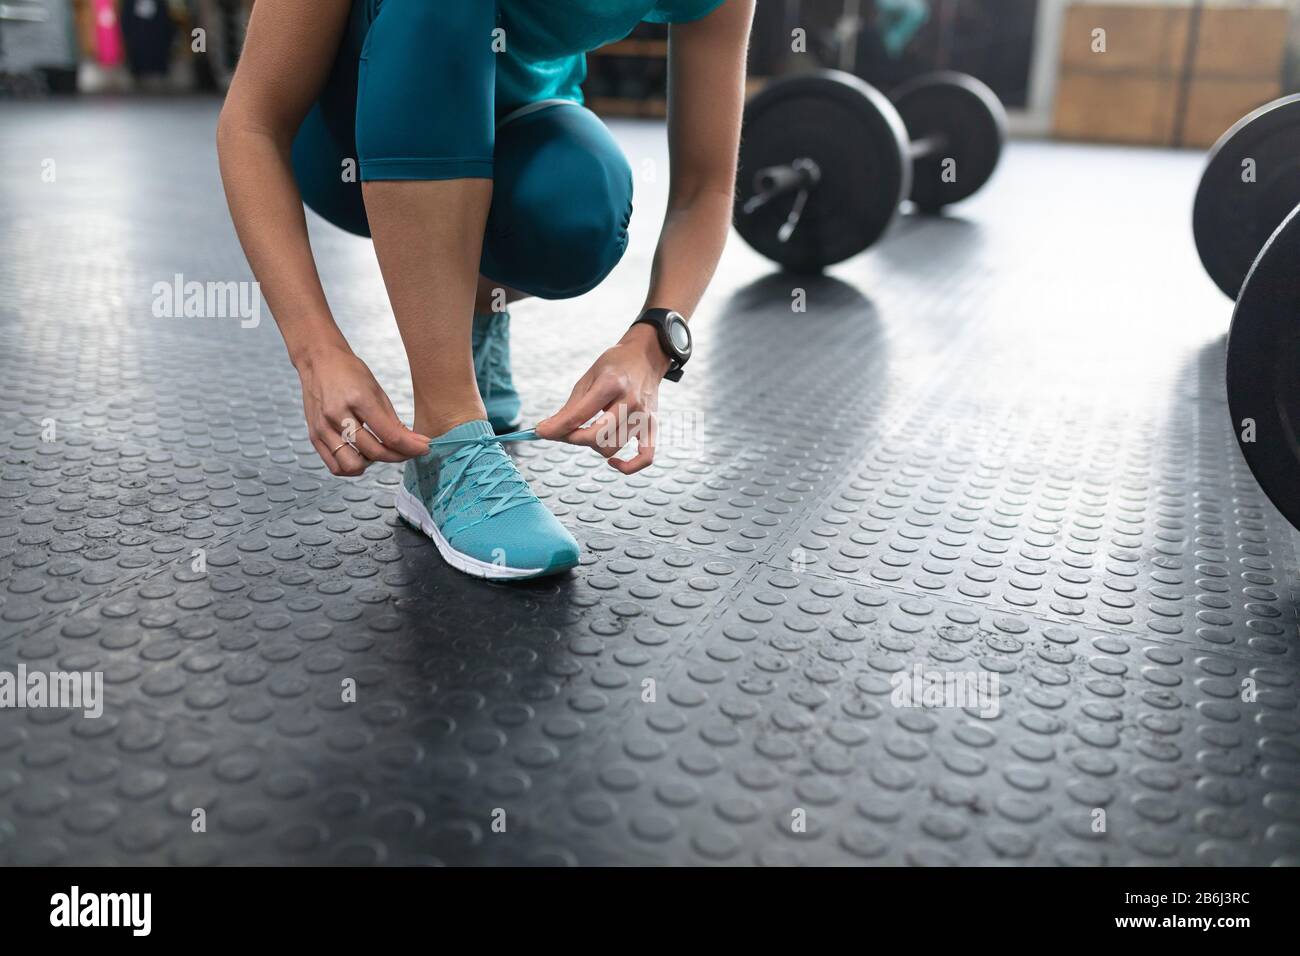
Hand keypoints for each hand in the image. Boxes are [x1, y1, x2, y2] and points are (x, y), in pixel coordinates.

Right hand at [295, 344, 430, 475]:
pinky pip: (335, 465)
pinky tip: (362, 456)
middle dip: (398, 456)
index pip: (390, 435)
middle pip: (374, 452)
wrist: (318, 361)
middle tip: (408, 451)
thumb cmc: (348, 372)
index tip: (424, 448)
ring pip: (352, 465)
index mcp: (358, 399)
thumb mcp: (376, 390)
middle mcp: (337, 415)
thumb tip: (413, 442)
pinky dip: (352, 467)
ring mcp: (323, 428)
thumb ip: (393, 420)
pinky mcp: (314, 436)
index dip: (411, 447)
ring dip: (372, 464)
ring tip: (380, 451)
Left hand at [536, 324, 671, 474]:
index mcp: (611, 384)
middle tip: (563, 432)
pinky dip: (629, 466)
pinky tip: (613, 462)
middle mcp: (630, 401)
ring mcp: (643, 415)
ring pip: (612, 447)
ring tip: (588, 432)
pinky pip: (645, 457)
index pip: (578, 415)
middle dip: (572, 438)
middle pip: (595, 436)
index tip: (541, 432)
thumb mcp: (588, 378)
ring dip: (593, 446)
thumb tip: (547, 430)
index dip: (555, 428)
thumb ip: (571, 407)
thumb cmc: (614, 366)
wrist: (645, 357)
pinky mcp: (653, 426)